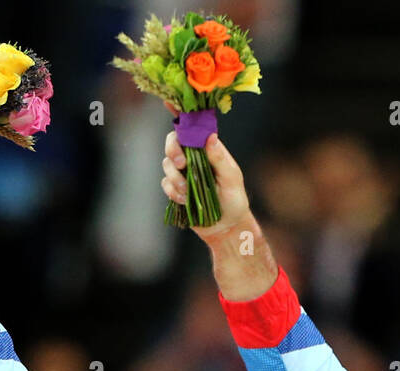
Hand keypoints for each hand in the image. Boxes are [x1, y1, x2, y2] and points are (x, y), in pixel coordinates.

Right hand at [162, 129, 275, 300]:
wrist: (225, 228)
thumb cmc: (234, 201)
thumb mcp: (232, 179)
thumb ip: (220, 159)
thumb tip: (210, 137)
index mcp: (208, 149)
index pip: (192, 128)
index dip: (180, 120)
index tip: (171, 112)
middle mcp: (194, 157)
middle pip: (172, 142)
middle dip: (172, 151)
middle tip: (181, 164)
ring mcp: (183, 173)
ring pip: (166, 164)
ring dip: (175, 177)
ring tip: (187, 191)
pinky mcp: (176, 189)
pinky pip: (165, 184)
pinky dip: (173, 192)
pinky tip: (185, 200)